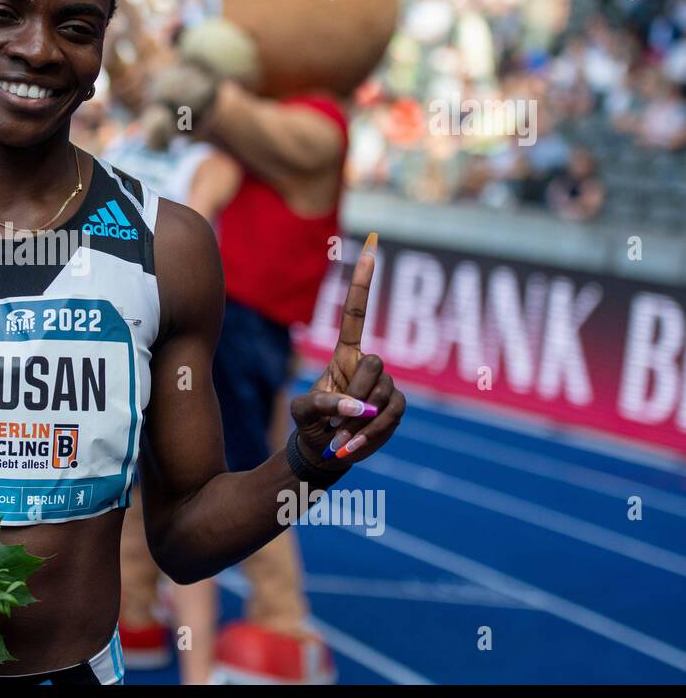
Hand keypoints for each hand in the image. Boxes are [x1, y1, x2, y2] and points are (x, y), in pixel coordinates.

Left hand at [290, 233, 404, 465]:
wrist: (325, 451)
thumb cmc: (311, 423)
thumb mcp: (302, 411)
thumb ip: (322, 405)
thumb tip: (354, 408)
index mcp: (344, 355)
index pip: (357, 315)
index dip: (363, 283)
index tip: (371, 246)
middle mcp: (369, 365)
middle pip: (374, 365)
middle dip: (356, 393)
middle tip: (338, 418)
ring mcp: (386, 386)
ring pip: (384, 393)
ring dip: (361, 421)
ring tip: (339, 438)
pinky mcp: (395, 409)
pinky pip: (391, 416)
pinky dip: (370, 434)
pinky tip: (350, 447)